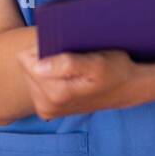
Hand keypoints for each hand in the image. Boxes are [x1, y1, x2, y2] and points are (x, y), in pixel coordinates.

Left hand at [17, 46, 143, 118]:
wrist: (128, 89)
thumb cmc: (115, 71)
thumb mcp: (97, 63)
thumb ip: (68, 64)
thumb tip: (37, 65)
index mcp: (55, 94)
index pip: (26, 59)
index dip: (42, 46)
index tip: (63, 45)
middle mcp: (46, 105)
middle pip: (27, 67)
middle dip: (44, 56)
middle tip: (70, 54)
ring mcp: (47, 110)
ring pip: (30, 75)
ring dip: (47, 65)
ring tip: (71, 64)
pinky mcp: (48, 110)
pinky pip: (37, 84)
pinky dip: (50, 75)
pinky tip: (68, 74)